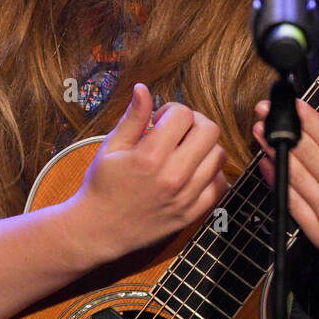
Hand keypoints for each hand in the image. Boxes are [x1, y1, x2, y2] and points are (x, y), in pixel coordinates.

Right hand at [70, 83, 229, 261]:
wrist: (99, 229)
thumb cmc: (103, 184)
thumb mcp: (112, 146)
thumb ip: (133, 117)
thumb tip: (144, 88)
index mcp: (150, 155)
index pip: (184, 114)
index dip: (172, 110)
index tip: (159, 120)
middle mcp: (173, 176)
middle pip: (209, 131)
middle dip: (194, 123)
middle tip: (177, 131)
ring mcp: (186, 197)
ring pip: (219, 155)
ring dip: (204, 147)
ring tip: (184, 151)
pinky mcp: (192, 213)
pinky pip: (220, 186)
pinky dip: (211, 174)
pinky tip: (193, 172)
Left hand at [251, 97, 318, 288]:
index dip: (309, 119)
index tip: (293, 104)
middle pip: (307, 155)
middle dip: (283, 129)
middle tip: (266, 111)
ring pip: (294, 176)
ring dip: (274, 151)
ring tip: (261, 132)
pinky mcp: (317, 235)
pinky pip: (290, 202)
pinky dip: (276, 180)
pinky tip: (268, 164)